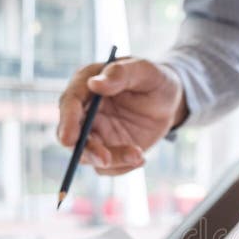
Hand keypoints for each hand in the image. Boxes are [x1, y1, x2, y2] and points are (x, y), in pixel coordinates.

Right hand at [57, 57, 187, 174]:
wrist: (170, 102)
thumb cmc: (154, 79)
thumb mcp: (145, 71)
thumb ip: (121, 74)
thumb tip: (95, 84)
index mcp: (86, 85)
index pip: (70, 103)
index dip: (67, 120)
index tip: (69, 138)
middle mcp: (84, 111)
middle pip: (72, 135)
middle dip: (86, 150)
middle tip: (106, 159)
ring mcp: (95, 133)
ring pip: (89, 155)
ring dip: (112, 161)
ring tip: (139, 155)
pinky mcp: (108, 149)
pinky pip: (107, 167)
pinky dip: (123, 167)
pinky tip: (141, 158)